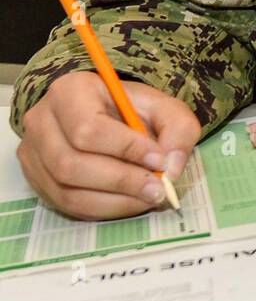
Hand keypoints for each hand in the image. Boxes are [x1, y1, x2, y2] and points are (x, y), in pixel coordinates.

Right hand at [17, 70, 200, 220]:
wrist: (108, 115)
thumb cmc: (133, 109)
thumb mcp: (165, 107)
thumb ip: (177, 130)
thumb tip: (170, 167)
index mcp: (70, 91)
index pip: (88, 128)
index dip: (125, 149)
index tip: (159, 160)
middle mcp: (41, 121)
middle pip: (70, 163)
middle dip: (120, 181)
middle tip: (157, 188)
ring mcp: (33, 152)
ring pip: (67, 190)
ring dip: (114, 200)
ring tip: (147, 197)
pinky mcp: (36, 179)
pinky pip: (66, 204)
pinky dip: (103, 209)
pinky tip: (129, 201)